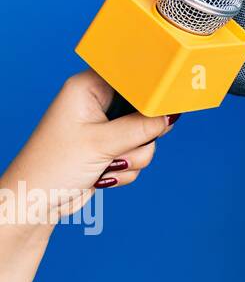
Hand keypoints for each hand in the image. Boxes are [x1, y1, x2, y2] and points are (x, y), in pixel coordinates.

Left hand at [2, 71, 174, 220]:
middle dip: (141, 135)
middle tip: (124, 145)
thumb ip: (143, 127)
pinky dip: (126, 169)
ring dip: (133, 157)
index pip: (132, 76)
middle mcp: (97, 103)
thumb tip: (172, 114)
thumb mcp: (102, 144)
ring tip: (107, 166)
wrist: (34, 205)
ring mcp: (105, 127)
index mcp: (88, 87)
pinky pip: (138, 153)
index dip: (151, 90)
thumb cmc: (53, 167)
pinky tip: (103, 175)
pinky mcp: (110, 148)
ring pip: (146, 135)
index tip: (167, 103)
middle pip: (145, 108)